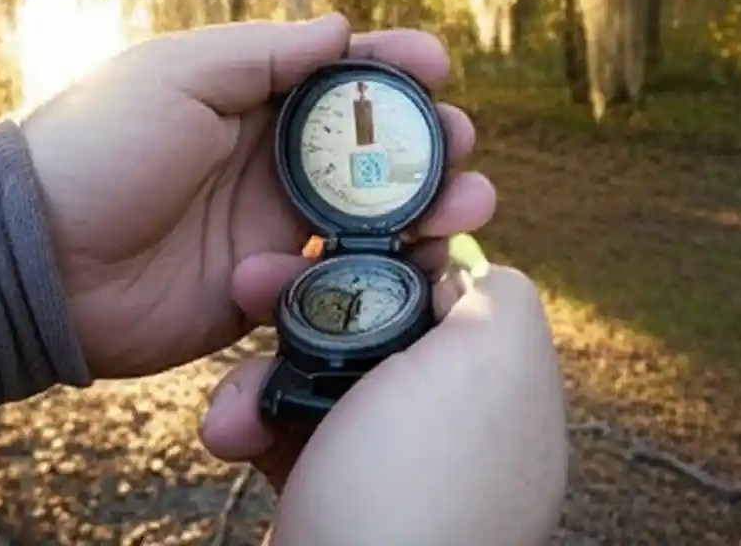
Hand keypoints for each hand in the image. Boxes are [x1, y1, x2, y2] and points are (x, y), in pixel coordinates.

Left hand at [19, 14, 495, 377]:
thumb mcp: (175, 74)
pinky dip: (384, 272)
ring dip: (429, 211)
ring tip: (465, 210)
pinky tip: (412, 267)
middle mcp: (273, 161)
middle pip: (376, 149)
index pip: (341, 74)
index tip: (438, 66)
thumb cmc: (98, 150)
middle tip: (460, 146)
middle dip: (431, 143)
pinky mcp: (270, 289)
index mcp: (252, 98)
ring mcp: (276, 228)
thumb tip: (341, 29)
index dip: (396, 66)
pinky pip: (341, 280)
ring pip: (376, 218)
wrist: (35, 263)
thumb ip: (262, 53)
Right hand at [199, 265, 568, 545]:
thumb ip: (499, 294)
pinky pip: (295, 437)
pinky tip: (234, 434)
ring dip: (267, 374)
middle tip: (254, 288)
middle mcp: (461, 425)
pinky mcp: (340, 501)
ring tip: (237, 403)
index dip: (394, 253)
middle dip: (308, 308)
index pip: (453, 287)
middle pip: (379, 327)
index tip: (335, 239)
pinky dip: (258, 427)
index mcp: (506, 384)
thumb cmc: (413, 490)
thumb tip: (463, 271)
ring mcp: (399, 469)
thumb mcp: (489, 358)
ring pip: (325, 379)